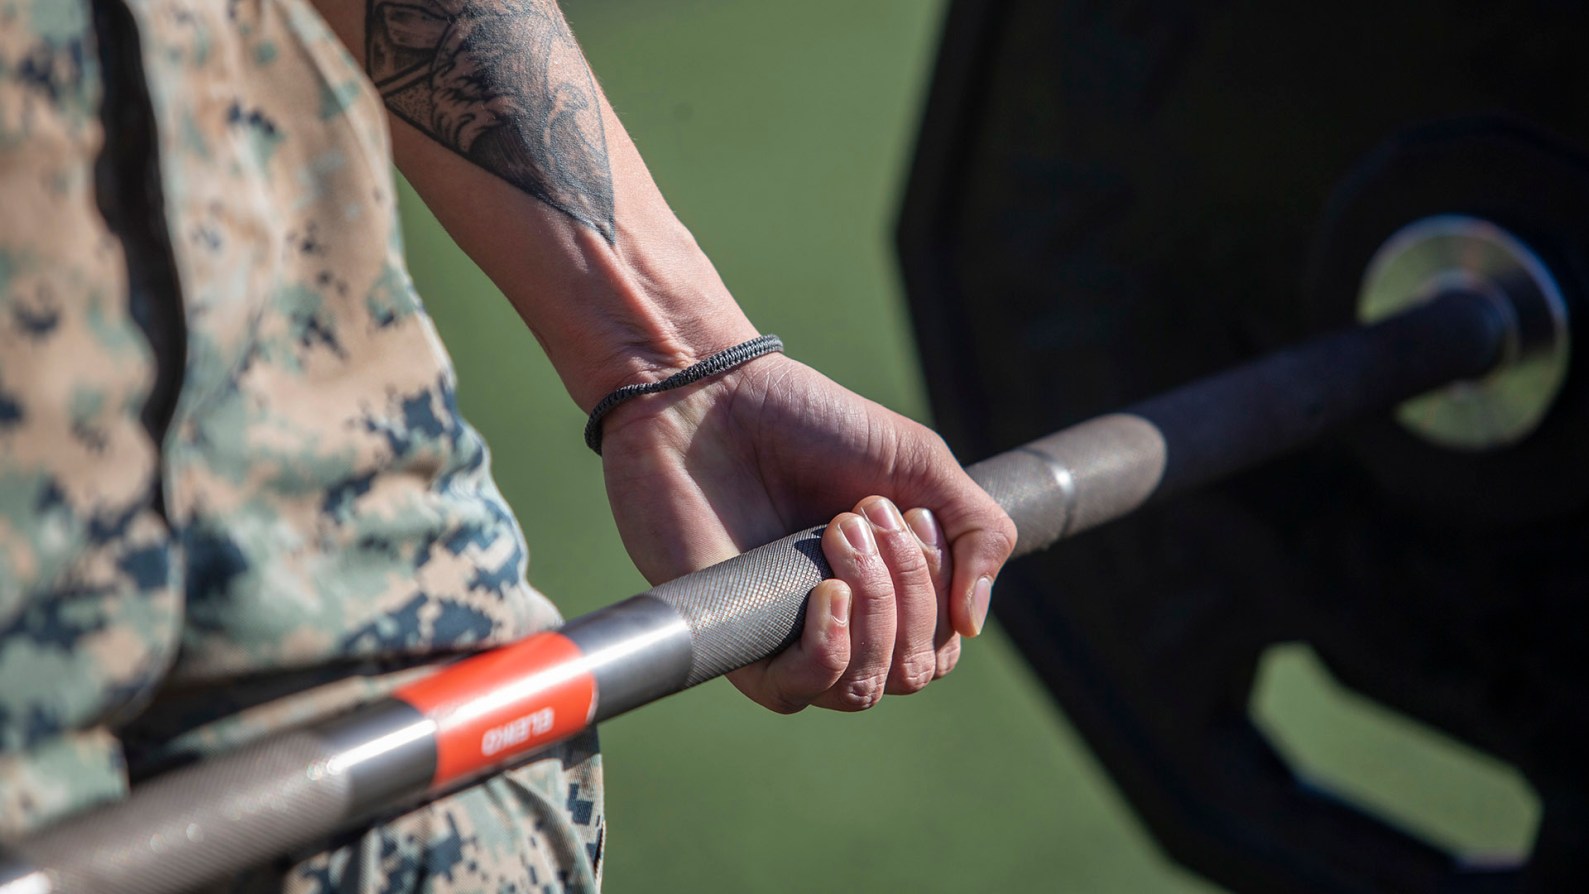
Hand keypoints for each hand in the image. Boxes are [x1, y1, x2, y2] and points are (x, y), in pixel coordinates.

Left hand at [599, 353, 1015, 712]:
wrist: (713, 395)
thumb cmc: (811, 421)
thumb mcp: (922, 464)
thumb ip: (979, 534)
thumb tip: (974, 624)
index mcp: (884, 589)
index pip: (940, 647)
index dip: (941, 589)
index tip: (910, 514)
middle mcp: (838, 622)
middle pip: (910, 671)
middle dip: (909, 589)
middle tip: (864, 512)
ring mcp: (786, 634)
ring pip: (863, 688)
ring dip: (874, 606)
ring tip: (838, 530)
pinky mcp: (734, 639)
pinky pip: (794, 692)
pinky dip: (829, 650)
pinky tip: (826, 592)